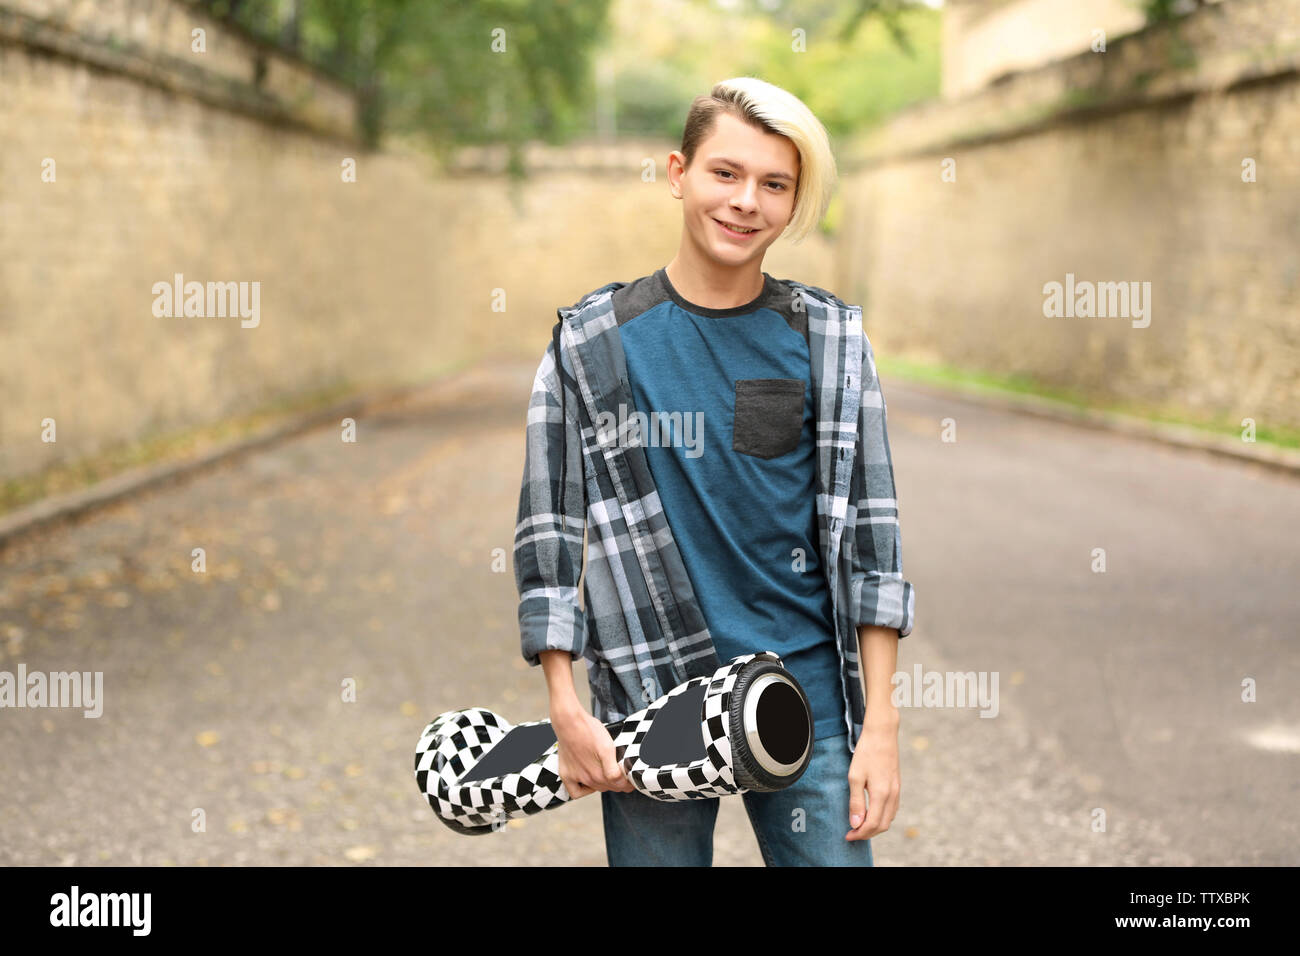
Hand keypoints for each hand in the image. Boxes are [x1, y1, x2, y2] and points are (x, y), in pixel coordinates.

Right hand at [551, 708, 636, 798]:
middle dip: (617, 784)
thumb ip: (614, 768)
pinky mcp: (566, 774)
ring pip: (595, 788)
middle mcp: (588, 778)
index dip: (628, 783)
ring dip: (604, 785)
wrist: (569, 722)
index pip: (619, 785)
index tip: (631, 780)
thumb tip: (622, 779)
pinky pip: (575, 792)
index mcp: (600, 773)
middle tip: (622, 777)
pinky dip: (583, 791)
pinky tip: (588, 784)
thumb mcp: (608, 747)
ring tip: (608, 776)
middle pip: (608, 787)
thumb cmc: (588, 730)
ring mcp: (576, 777)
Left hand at [845, 721, 899, 841]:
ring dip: (875, 826)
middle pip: (883, 825)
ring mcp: (897, 791)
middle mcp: (892, 795)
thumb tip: (856, 823)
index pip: (873, 824)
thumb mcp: (855, 777)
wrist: (882, 734)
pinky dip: (883, 817)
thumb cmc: (866, 753)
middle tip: (852, 833)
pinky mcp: (897, 786)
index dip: (860, 834)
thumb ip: (856, 802)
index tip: (848, 835)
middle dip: (867, 833)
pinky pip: (892, 809)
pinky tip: (872, 813)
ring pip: (889, 819)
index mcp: (881, 794)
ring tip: (859, 825)